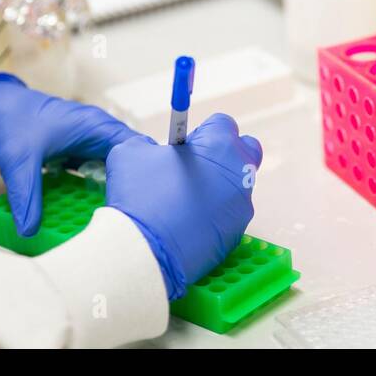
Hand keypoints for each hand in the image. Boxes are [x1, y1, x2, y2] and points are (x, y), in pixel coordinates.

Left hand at [0, 73, 138, 235]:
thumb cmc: (8, 120)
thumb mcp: (18, 161)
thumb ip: (27, 197)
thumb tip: (30, 232)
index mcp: (94, 126)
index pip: (135, 150)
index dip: (140, 177)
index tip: (138, 206)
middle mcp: (97, 132)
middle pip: (129, 162)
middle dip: (131, 187)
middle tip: (131, 218)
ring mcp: (88, 141)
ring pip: (114, 168)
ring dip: (114, 189)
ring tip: (117, 218)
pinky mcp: (76, 151)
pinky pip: (96, 171)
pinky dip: (97, 188)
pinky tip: (93, 209)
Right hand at [105, 114, 262, 299]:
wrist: (146, 252)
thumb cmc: (141, 197)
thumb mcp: (131, 153)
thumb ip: (149, 144)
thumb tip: (154, 152)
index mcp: (220, 146)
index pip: (223, 123)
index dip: (202, 133)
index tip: (185, 147)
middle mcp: (240, 173)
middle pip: (244, 151)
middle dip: (224, 154)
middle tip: (193, 169)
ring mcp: (241, 206)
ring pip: (235, 187)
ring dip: (216, 188)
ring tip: (182, 202)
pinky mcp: (235, 234)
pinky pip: (227, 216)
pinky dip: (212, 217)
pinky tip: (185, 225)